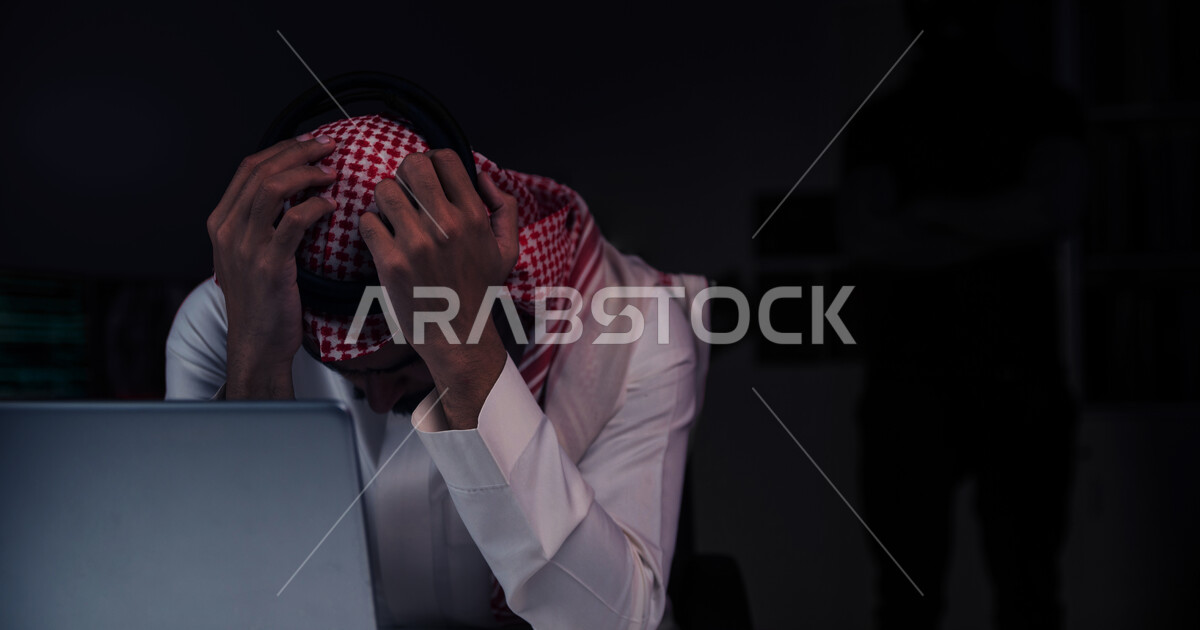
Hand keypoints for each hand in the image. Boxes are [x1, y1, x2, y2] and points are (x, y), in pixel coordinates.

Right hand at [207, 134, 337, 397]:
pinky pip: (293, 221)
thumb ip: (259, 224)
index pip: (248, 168)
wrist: (256, 344)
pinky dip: (315, 206)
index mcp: (221, 223)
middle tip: (329, 148)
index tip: (310, 144)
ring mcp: (246, 247)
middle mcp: (228, 230)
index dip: (281, 149)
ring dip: (307, 173)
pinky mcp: (269, 265)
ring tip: (332, 173)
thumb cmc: (262, 302)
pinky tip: (331, 206)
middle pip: (261, 170)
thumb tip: (292, 193)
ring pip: (273, 188)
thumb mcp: (247, 257)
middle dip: (298, 152)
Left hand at [359, 150, 518, 426]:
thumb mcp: (507, 249)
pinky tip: (383, 239)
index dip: (431, 161)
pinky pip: (367, 221)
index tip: (428, 178)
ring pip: (385, 190)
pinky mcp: (390, 262)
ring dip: (386, 200)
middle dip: (405, 175)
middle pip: (411, 165)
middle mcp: (445, 225)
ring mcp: (416, 243)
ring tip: (393, 218)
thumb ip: (504, 208)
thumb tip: (483, 176)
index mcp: (473, 216)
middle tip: (406, 194)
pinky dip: (371, 226)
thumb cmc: (479, 290)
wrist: (459, 336)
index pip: (444, 159)